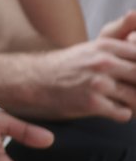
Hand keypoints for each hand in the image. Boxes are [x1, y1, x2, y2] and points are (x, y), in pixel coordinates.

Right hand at [16, 33, 135, 123]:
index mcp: (106, 46)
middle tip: (131, 90)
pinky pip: (123, 113)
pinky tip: (112, 110)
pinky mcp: (91, 103)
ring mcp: (97, 83)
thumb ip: (121, 48)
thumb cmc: (68, 66)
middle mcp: (103, 62)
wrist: (34, 80)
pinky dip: (122, 114)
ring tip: (125, 102)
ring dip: (134, 104)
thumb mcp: (94, 49)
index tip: (133, 78)